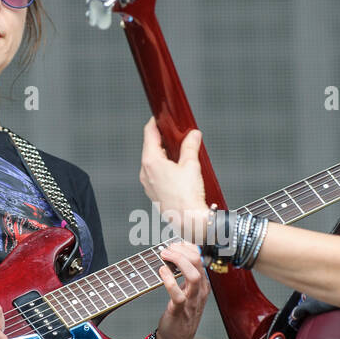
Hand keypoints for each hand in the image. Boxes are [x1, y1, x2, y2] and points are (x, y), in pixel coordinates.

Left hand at [140, 117, 209, 242]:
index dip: (155, 123)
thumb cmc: (187, 196)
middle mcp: (145, 172)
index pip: (149, 134)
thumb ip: (191, 146)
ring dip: (164, 154)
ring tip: (179, 151)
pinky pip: (155, 174)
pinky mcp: (154, 193)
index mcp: (151, 161)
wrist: (188, 220)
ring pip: (153, 162)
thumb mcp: (191, 165)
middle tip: (174, 132)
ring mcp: (148, 184)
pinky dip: (164, 167)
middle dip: (162, 139)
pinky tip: (177, 169)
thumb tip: (193, 135)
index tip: (161, 117)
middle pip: (150, 148)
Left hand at [153, 241, 208, 338]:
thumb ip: (184, 275)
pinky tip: (161, 271)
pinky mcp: (180, 311)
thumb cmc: (180, 314)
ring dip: (178, 262)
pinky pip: (178, 295)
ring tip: (164, 255)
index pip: (200, 258)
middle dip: (182, 250)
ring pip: (193, 276)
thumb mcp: (187, 292)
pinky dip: (170, 281)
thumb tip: (175, 254)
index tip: (173, 243)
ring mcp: (192, 302)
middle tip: (167, 248)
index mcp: (202, 285)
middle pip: (198, 262)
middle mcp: (200, 291)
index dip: (187, 246)